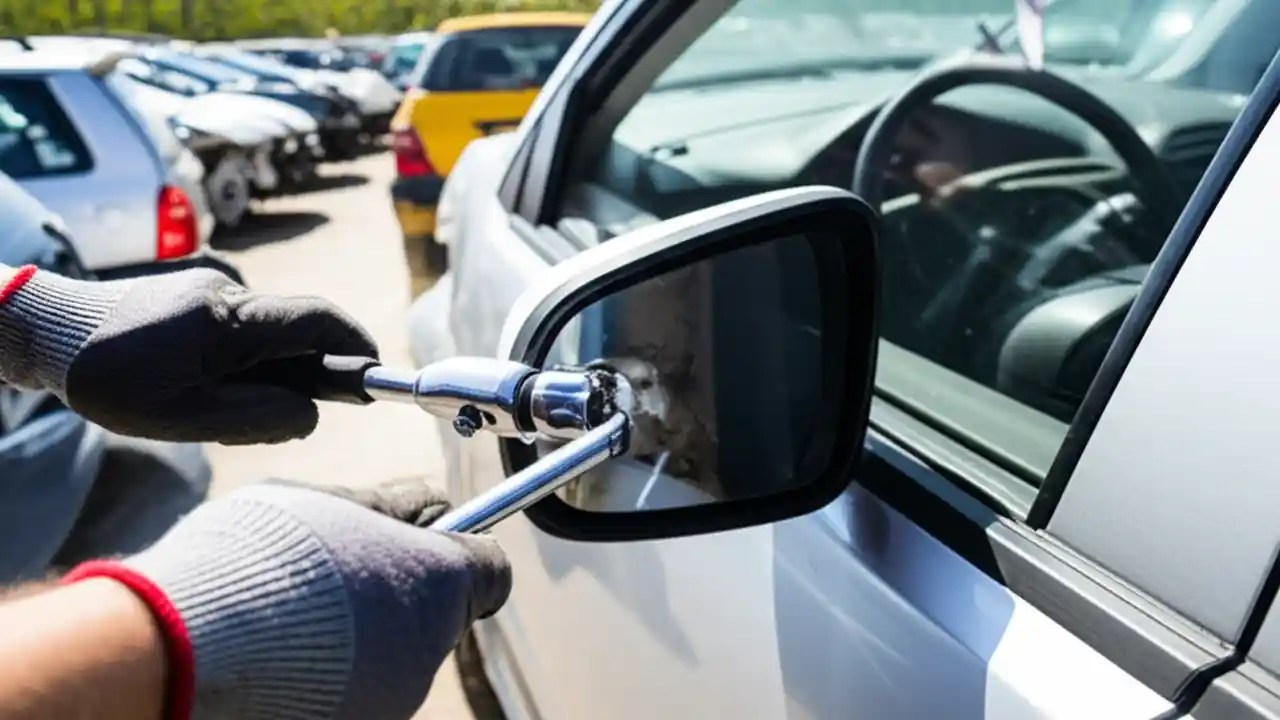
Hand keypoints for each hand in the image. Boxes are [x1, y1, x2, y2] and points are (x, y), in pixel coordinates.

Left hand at [0, 267, 374, 443]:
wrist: (46, 332)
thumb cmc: (109, 380)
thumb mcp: (185, 417)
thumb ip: (258, 416)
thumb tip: (312, 414)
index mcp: (230, 320)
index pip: (319, 321)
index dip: (357, 346)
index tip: (376, 377)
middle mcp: (230, 294)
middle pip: (299, 331)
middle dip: (311, 373)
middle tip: (293, 416)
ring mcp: (212, 292)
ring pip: (270, 335)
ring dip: (271, 372)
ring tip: (223, 410)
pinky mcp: (196, 297)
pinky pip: (242, 330)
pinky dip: (246, 362)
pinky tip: (206, 390)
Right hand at [67, 480, 511, 719]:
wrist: (184, 644)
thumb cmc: (257, 559)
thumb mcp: (327, 501)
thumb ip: (388, 505)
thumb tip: (429, 505)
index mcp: (439, 580)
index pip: (488, 569)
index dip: (454, 548)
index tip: (423, 537)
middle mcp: (428, 649)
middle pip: (431, 613)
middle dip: (393, 591)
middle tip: (332, 572)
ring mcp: (391, 698)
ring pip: (389, 655)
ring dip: (357, 636)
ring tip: (288, 616)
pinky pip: (353, 691)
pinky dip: (326, 674)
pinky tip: (277, 655)